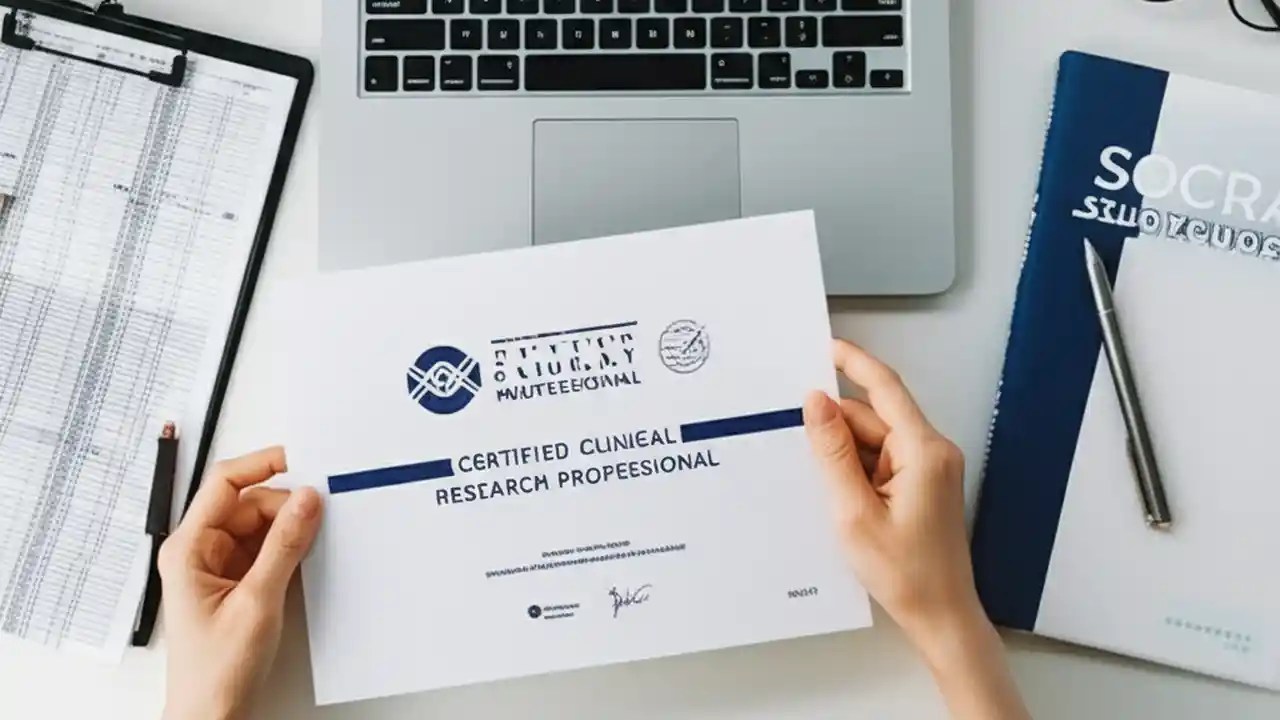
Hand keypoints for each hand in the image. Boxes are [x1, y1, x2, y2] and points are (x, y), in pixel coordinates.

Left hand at [159, 447, 322, 719]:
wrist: (212, 714)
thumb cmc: (215, 671)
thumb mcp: (258, 601)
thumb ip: (285, 545)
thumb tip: (306, 500)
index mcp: (188, 548)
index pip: (224, 484)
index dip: (261, 464)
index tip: (299, 458)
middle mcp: (199, 552)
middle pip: (248, 504)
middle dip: (285, 505)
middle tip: (321, 512)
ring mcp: (217, 567)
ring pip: (260, 526)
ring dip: (288, 529)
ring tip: (314, 541)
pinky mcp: (235, 582)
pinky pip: (264, 549)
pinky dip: (287, 549)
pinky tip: (305, 558)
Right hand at [804, 340, 1028, 719]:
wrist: (940, 616)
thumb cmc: (905, 573)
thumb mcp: (853, 512)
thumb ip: (832, 453)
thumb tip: (816, 403)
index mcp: (923, 451)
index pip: (885, 388)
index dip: (853, 362)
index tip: (824, 345)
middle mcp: (931, 452)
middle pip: (874, 416)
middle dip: (833, 422)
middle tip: (790, 428)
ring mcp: (927, 469)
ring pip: (873, 440)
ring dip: (841, 452)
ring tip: (813, 478)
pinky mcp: (920, 486)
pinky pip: (880, 461)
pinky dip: (853, 469)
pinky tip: (832, 491)